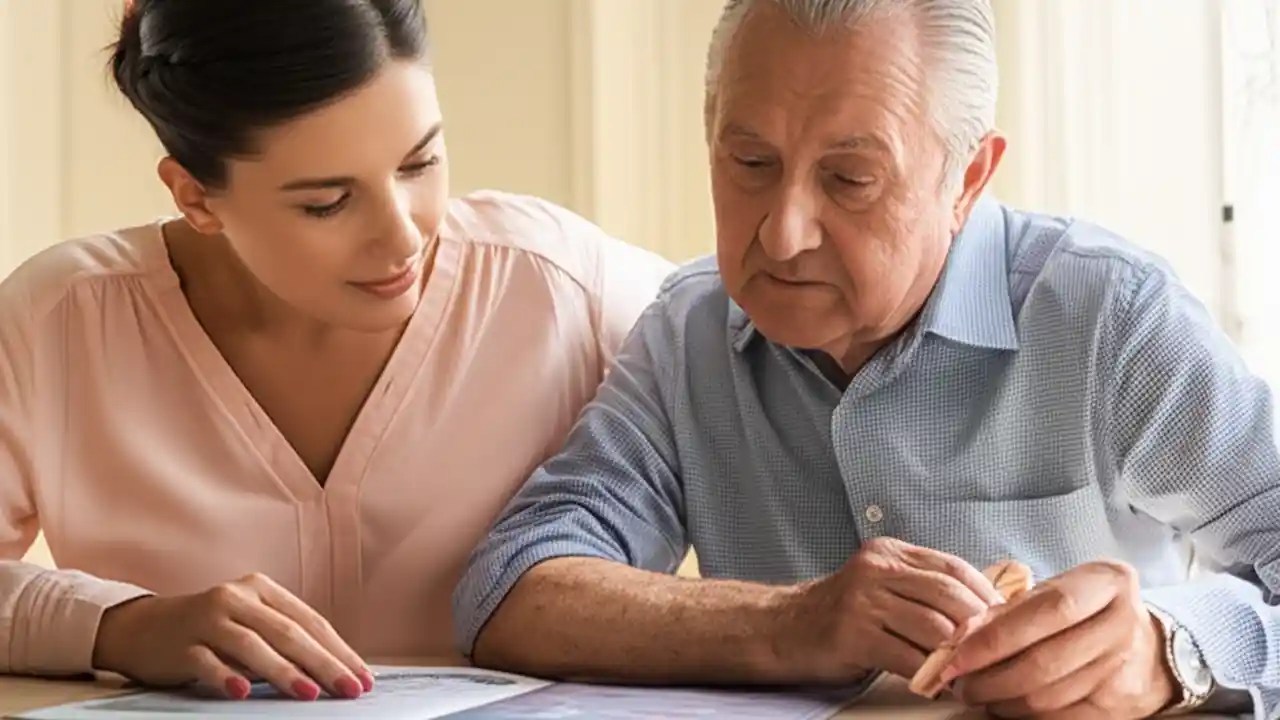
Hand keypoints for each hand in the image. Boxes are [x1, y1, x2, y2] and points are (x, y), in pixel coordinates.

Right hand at [93, 573, 373, 700]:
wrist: (142, 628)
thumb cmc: (211, 631)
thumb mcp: (250, 625)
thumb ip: (285, 641)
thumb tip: (336, 672)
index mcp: (262, 590)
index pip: (310, 622)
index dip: (339, 651)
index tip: (363, 678)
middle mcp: (237, 598)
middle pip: (288, 632)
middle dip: (323, 663)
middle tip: (349, 690)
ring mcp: (207, 619)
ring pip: (252, 645)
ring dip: (283, 672)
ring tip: (309, 694)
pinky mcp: (180, 644)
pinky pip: (206, 662)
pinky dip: (226, 677)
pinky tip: (243, 692)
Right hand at [784, 538, 1003, 681]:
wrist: (784, 628)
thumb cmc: (841, 612)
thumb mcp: (881, 585)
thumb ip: (921, 589)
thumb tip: (982, 609)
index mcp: (889, 553)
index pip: (953, 568)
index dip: (985, 595)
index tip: (1003, 620)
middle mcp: (876, 570)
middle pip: (948, 595)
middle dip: (978, 627)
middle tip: (992, 651)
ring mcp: (862, 601)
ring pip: (933, 628)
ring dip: (956, 656)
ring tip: (967, 671)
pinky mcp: (852, 634)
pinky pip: (907, 658)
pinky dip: (929, 675)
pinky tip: (936, 683)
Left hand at [945, 560, 1177, 718]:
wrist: (1148, 647)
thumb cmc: (1087, 611)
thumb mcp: (1057, 591)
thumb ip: (1011, 609)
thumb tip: (962, 636)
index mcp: (1107, 583)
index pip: (1046, 611)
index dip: (995, 636)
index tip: (957, 653)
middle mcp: (1121, 625)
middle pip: (1043, 661)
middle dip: (989, 677)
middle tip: (958, 682)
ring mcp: (1123, 670)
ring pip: (1047, 697)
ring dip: (1001, 700)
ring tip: (977, 693)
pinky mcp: (1118, 707)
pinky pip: (1060, 719)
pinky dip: (1025, 717)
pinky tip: (1005, 707)